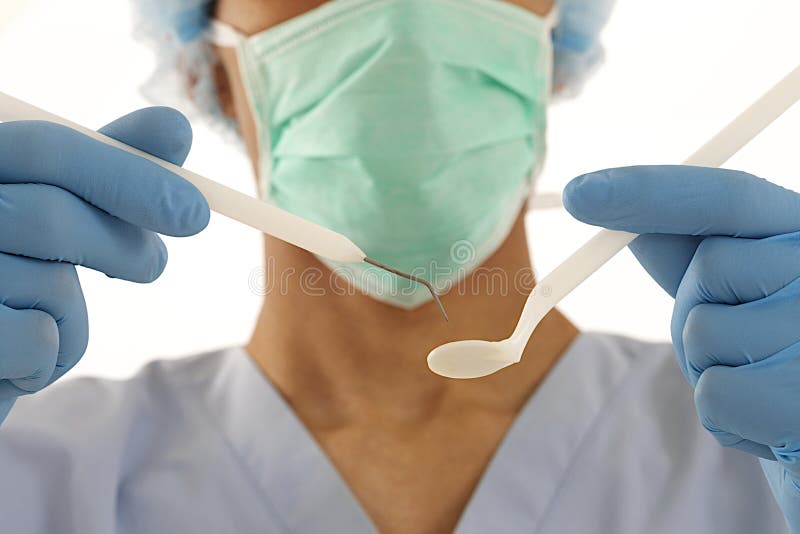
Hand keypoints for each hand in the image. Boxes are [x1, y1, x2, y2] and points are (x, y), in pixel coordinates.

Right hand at [0, 107, 208, 422]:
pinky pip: (37, 340)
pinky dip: (53, 358)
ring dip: (76, 317)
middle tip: (156, 263)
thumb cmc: (10, 279)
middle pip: (50, 214)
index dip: (131, 176)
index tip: (198, 211)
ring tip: (50, 326)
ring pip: (51, 284)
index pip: (46, 147)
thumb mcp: (57, 210)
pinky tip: (21, 366)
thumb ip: (108, 166)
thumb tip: (176, 125)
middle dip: (121, 245)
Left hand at [564, 165, 799, 530]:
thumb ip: (695, 257)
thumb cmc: (776, 359)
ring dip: (710, 365)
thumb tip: (633, 227)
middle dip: (697, 307)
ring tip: (762, 381)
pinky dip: (726, 414)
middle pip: (709, 267)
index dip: (649, 190)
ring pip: (702, 333)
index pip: (730, 198)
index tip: (577, 193)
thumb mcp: (742, 297)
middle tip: (747, 342)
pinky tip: (768, 420)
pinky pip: (714, 394)